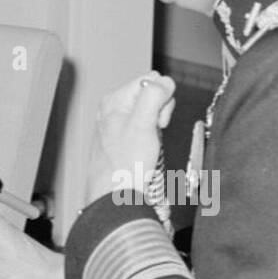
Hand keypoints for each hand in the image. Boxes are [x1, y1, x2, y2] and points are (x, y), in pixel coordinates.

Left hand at [84, 71, 175, 204]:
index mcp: (113, 100)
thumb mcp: (143, 124)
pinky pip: (147, 129)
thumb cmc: (124, 167)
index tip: (158, 118)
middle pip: (152, 96)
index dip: (162, 98)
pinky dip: (153, 138)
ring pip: (152, 113)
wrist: (116, 198)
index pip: (150, 80)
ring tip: (149, 145)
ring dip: (158, 128)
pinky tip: (146, 150)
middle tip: (153, 133)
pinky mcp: (125, 139)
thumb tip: (164, 80)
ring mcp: (119, 124)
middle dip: (161, 113)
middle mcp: (114, 109)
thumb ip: (154, 96)